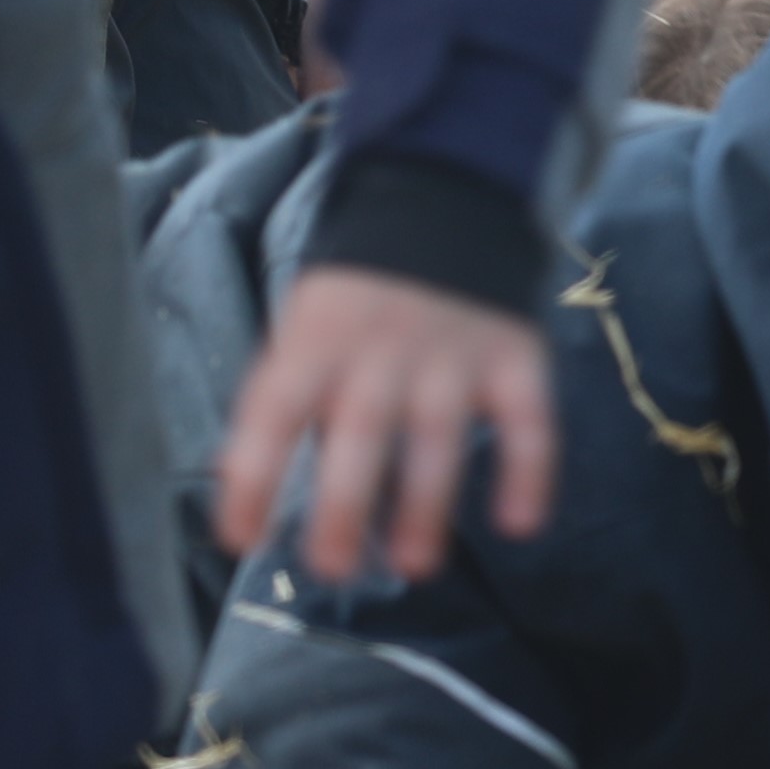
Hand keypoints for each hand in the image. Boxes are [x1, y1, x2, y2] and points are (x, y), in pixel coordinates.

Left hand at [220, 266, 558, 585]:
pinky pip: (527, 421)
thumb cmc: (357, 294)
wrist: (439, 200)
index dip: (252, 478)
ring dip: (426, 503)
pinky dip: (528, 472)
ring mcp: (453, 355)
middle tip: (332, 568)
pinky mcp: (515, 358)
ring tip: (415, 565)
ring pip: (436, 435)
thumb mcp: (304, 327)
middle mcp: (380, 350)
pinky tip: (519, 523)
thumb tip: (242, 480)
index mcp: (315, 341)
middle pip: (358, 433)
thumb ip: (287, 394)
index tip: (240, 538)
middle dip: (343, 505)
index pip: (272, 412)